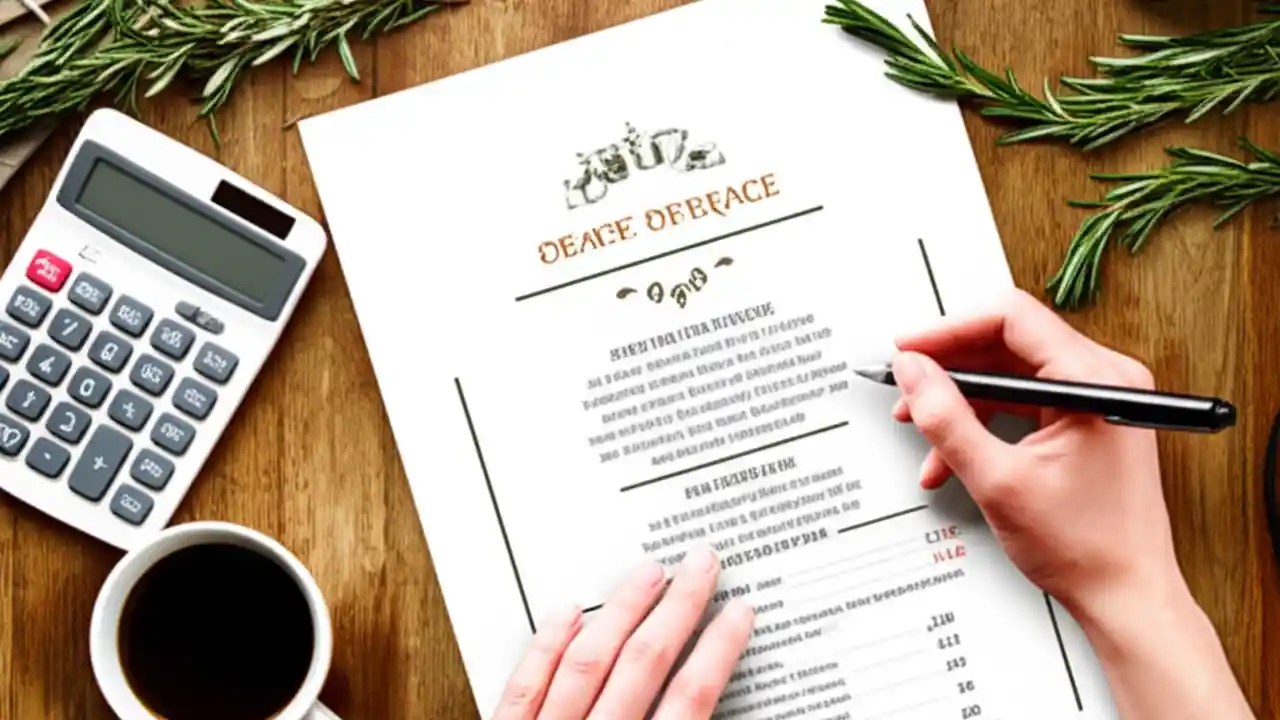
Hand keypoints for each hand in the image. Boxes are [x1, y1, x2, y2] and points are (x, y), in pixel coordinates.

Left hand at [493, 547, 754, 719]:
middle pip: (644, 663)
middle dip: (679, 607)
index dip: (720, 650)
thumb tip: (736, 707)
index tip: (739, 612)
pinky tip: (567, 612)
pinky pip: (526, 687)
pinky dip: (548, 646)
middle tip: (702, 563)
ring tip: (647, 572)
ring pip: (588, 661)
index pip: (691, 698)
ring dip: (622, 611)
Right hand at [888, 289, 1254, 718]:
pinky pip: (1023, 403)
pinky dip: (984, 424)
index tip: (909, 350)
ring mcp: (1097, 400)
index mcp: (1095, 380)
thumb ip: (946, 418)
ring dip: (961, 403)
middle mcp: (1104, 379)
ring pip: (1010, 376)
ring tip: (924, 432)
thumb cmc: (1086, 547)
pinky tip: (954, 456)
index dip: (949, 330)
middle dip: (950, 371)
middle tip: (907, 390)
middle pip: (1007, 344)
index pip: (1011, 319)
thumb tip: (913, 372)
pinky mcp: (1087, 421)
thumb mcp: (997, 480)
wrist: (1125, 596)